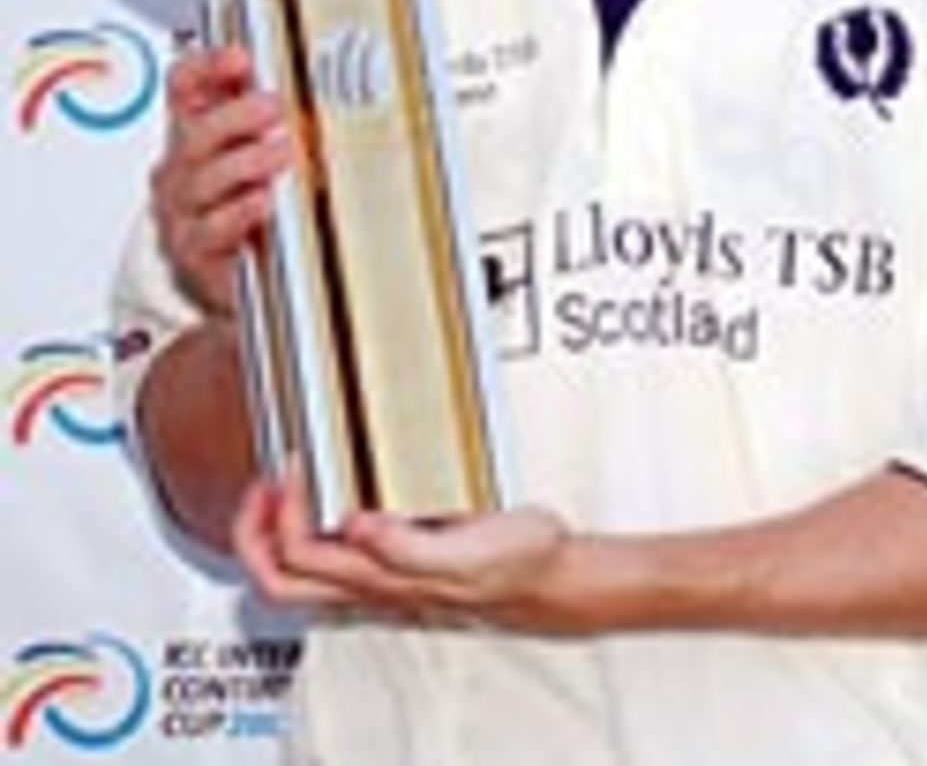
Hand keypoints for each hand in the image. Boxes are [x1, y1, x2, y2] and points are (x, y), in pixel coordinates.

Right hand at [151, 43, 291, 314]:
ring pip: (203, 180)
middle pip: (195, 133)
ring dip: (245, 162)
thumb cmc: (242, 206)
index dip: (206, 67)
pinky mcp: (195, 250)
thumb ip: (268, 117)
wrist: (232, 275)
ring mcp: (183, 210)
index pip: (184, 87)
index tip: (238, 58)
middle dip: (235, 116)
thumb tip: (304, 83)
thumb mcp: (253, 153)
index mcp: (192, 134)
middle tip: (273, 106)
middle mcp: (181, 169)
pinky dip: (240, 212)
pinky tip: (263, 201)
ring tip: (281, 151)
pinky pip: (212, 228)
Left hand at [232, 464, 570, 628]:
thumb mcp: (468, 553)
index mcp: (378, 580)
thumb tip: (355, 527)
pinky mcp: (395, 559)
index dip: (283, 511)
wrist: (550, 575)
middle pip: (279, 577)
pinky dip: (312, 521)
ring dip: (276, 528)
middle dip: (254, 530)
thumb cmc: (516, 565)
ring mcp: (379, 574)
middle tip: (265, 481)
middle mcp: (369, 583)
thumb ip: (408, 548)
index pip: (296, 557)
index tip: (295, 464)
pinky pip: (332, 551)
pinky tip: (330, 489)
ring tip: (282, 482)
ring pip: (300, 568)